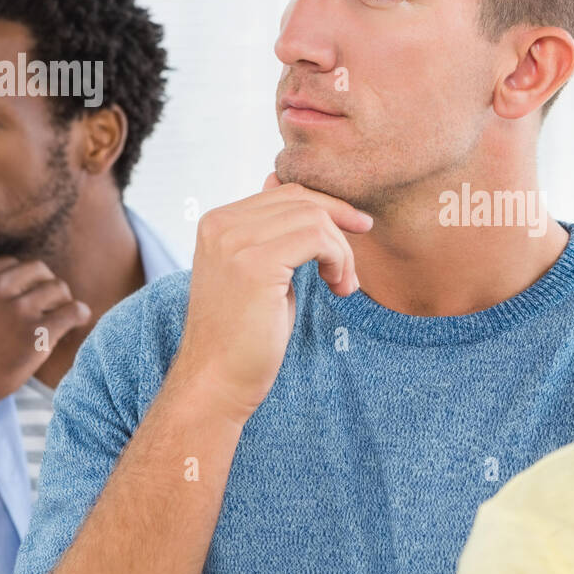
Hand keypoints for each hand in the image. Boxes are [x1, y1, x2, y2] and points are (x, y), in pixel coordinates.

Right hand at [0, 257, 91, 418]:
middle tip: (49, 306)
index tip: (27, 298)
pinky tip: (78, 322)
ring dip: (63, 302)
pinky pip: (73, 310)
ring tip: (58, 320)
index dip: (24, 281)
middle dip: (46, 285)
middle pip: (39, 270)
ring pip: (59, 288)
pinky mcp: (37, 332)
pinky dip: (80, 314)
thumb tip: (3, 278)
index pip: (13, 264)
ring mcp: (17, 309)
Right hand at [171, 172, 372, 421]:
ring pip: (314, 217)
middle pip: (302, 199)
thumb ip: (274, 237)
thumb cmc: (245, 336)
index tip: (356, 229)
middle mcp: (220, 224)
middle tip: (353, 266)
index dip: (328, 208)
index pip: (285, 192)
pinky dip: (339, 260)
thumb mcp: (260, 274)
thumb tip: (300, 199)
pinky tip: (337, 287)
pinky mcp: (255, 264)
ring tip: (342, 285)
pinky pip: (317, 238)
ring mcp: (234, 242)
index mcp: (217, 222)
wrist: (216, 382)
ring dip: (342, 251)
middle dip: (340, 225)